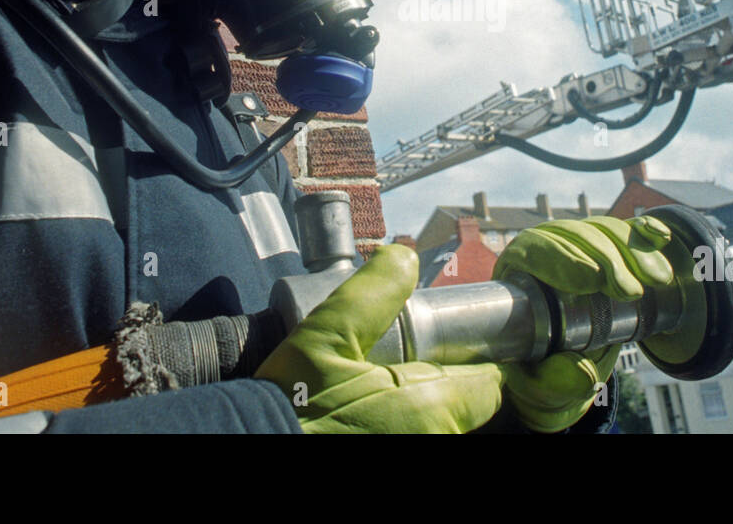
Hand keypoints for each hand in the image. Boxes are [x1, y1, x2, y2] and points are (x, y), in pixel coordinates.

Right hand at [255, 244, 504, 432]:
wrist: (245, 446)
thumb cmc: (290, 405)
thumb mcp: (326, 333)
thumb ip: (372, 292)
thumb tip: (403, 257)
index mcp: (432, 407)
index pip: (488, 385)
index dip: (476, 363)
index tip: (455, 350)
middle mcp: (434, 441)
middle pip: (461, 409)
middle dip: (438, 385)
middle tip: (400, 366)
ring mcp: (414, 456)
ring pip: (434, 428)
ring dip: (416, 411)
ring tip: (374, 396)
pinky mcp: (390, 474)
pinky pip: (411, 439)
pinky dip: (395, 428)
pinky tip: (363, 421)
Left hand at [492, 215, 674, 431]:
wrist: (563, 365)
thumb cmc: (544, 370)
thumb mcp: (542, 383)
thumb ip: (556, 380)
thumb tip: (583, 372)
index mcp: (517, 274)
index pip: (535, 251)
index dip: (563, 258)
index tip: (593, 279)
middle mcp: (546, 250)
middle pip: (574, 236)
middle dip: (607, 258)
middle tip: (633, 291)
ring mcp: (579, 245)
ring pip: (603, 231)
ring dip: (632, 250)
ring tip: (657, 280)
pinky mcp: (608, 248)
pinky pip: (626, 231)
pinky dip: (645, 230)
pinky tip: (660, 236)